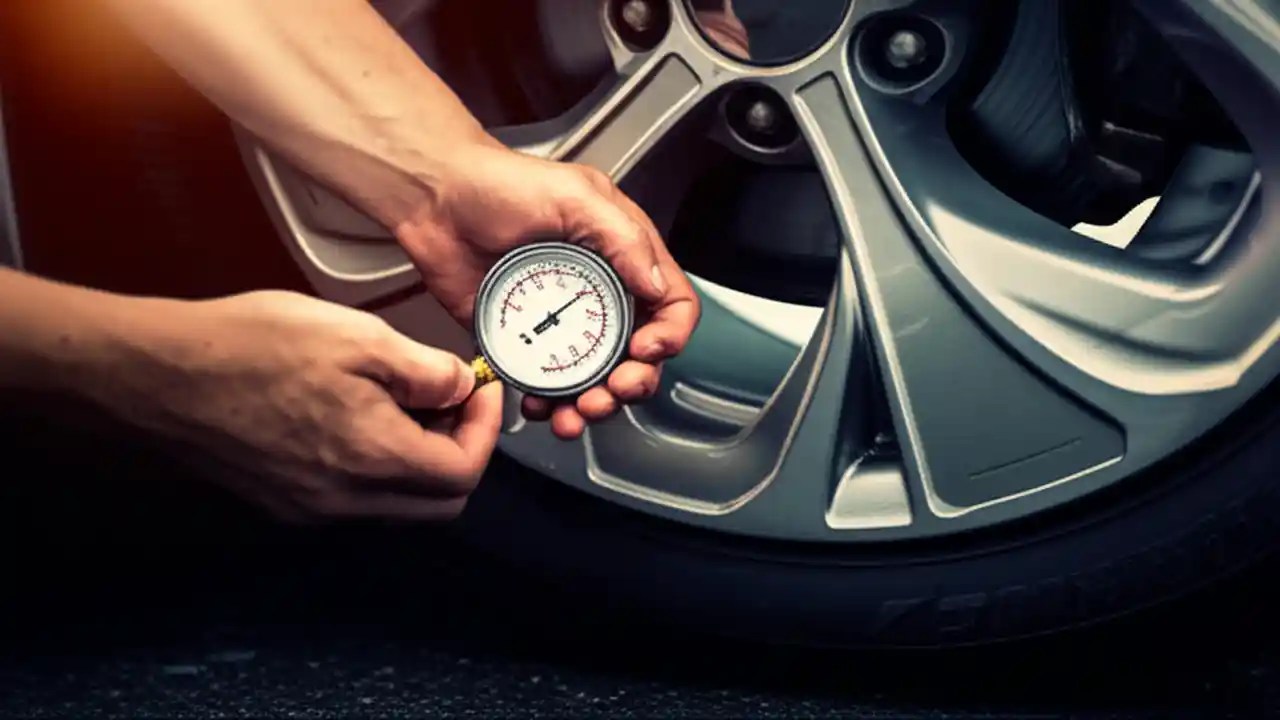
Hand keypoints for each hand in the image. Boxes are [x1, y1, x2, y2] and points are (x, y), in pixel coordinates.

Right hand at [97, 290, 501, 522]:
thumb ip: (426, 370)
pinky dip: (377, 466)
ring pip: (397, 505)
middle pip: (438, 503)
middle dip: (460, 451)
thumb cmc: (250, 347)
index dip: (486, 429)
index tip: (480, 389)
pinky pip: (354, 500)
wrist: (157, 375)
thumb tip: (463, 387)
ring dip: (419, 460)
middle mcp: (345, 501)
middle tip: (451, 399)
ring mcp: (310, 509)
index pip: (464, 473)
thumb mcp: (359, 337)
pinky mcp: (282, 503)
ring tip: (404, 399)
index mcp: (373, 459)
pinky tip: (359, 415)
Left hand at [394, 143, 700, 439]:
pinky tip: (539, 408)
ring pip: (596, 379)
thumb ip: (621, 239)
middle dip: (632, 383)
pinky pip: (546, 384)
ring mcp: (562, 323)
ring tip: (574, 415)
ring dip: (594, 405)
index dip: (670, 335)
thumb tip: (656, 287)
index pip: (672, 304)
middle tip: (608, 394)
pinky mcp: (523, 341)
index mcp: (623, 257)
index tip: (643, 351)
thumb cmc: (500, 183)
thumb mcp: (575, 197)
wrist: (435, 200)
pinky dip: (549, 404)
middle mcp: (600, 295)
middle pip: (639, 355)